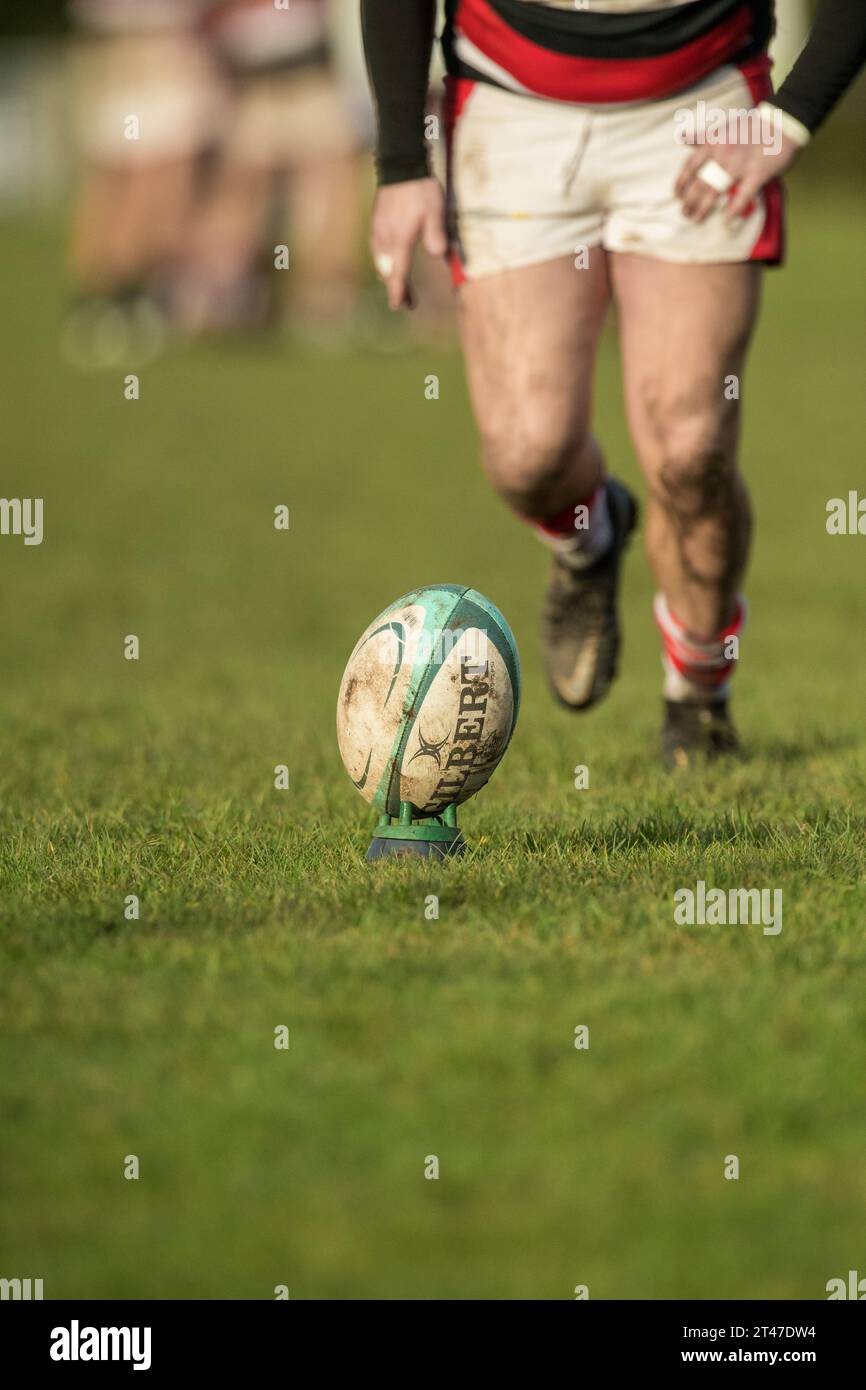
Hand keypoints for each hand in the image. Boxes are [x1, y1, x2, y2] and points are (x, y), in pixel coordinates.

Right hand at [370, 177, 447, 309]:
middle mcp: (384, 239)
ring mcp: (378, 230)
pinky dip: (385, 261)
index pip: (398, 275)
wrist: (401, 163)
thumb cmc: (421, 189)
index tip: (399, 306)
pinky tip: (391, 260)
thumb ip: (437, 237)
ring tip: (400, 284)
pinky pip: (377, 249)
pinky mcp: (376, 221)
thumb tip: (439, 256)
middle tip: (408, 302)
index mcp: (399, 241)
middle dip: (396, 288)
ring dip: (390, 275)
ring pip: (381, 262)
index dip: (398, 293)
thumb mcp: (436, 213)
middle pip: (387, 272)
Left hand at [676, 131, 802, 224]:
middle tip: (684, 213)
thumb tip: (682, 137)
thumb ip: (703, 137)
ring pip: (715, 192)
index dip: (680, 183)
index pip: (690, 166)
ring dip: (703, 209)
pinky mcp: (756, 175)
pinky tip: (725, 222)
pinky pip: (742, 197)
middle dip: (689, 201)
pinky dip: (733, 211)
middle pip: (699, 184)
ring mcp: (739, 166)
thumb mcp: (723, 128)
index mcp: (713, 143)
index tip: (676, 195)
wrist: (781, 122)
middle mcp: (722, 155)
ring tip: (696, 219)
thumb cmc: (751, 126)